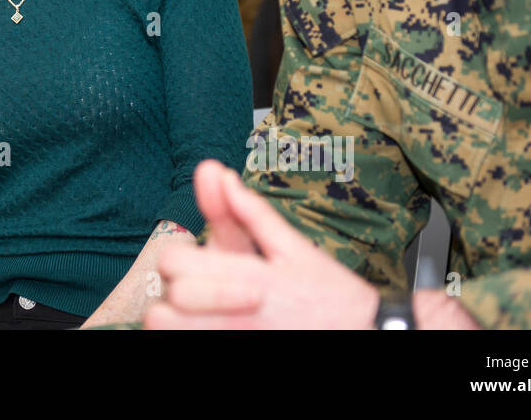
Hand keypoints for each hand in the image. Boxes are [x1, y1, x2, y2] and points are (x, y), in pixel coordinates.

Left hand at [144, 160, 379, 328]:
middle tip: (196, 293)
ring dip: (177, 322)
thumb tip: (220, 175)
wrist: (365, 335)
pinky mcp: (239, 354)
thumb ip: (253, 214)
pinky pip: (191, 348)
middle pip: (165, 306)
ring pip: (169, 332)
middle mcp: (237, 317)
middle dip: (174, 296)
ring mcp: (237, 341)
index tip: (198, 263)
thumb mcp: (295, 249)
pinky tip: (209, 326)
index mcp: (249, 280)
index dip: (178, 260)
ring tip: (197, 314)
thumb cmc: (330, 296)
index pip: (175, 265)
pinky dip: (192, 336)